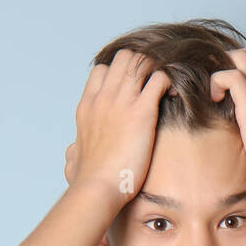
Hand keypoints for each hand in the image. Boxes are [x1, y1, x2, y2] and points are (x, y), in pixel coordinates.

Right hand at [64, 50, 173, 207]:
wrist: (97, 187)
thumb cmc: (86, 180)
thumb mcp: (73, 159)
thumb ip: (73, 151)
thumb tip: (71, 152)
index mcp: (88, 105)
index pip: (103, 70)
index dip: (120, 73)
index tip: (133, 89)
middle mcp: (103, 97)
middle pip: (124, 58)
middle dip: (142, 65)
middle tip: (154, 84)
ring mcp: (121, 101)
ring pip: (142, 61)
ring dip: (157, 70)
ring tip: (166, 88)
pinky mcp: (142, 112)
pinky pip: (159, 79)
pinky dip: (169, 82)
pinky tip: (173, 96)